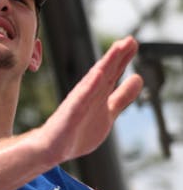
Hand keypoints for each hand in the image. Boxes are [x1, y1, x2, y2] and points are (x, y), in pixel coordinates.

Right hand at [37, 36, 141, 164]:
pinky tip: (97, 75)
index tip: (132, 43)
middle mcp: (88, 95)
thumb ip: (123, 96)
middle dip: (116, 56)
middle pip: (104, 72)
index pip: (112, 73)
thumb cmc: (77, 131)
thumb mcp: (108, 112)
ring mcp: (78, 103)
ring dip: (105, 64)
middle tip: (129, 40)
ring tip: (116, 50)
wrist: (50, 149)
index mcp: (98, 94)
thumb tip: (138, 78)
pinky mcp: (70, 115)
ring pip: (93, 81)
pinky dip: (89, 86)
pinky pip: (80, 99)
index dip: (122, 58)